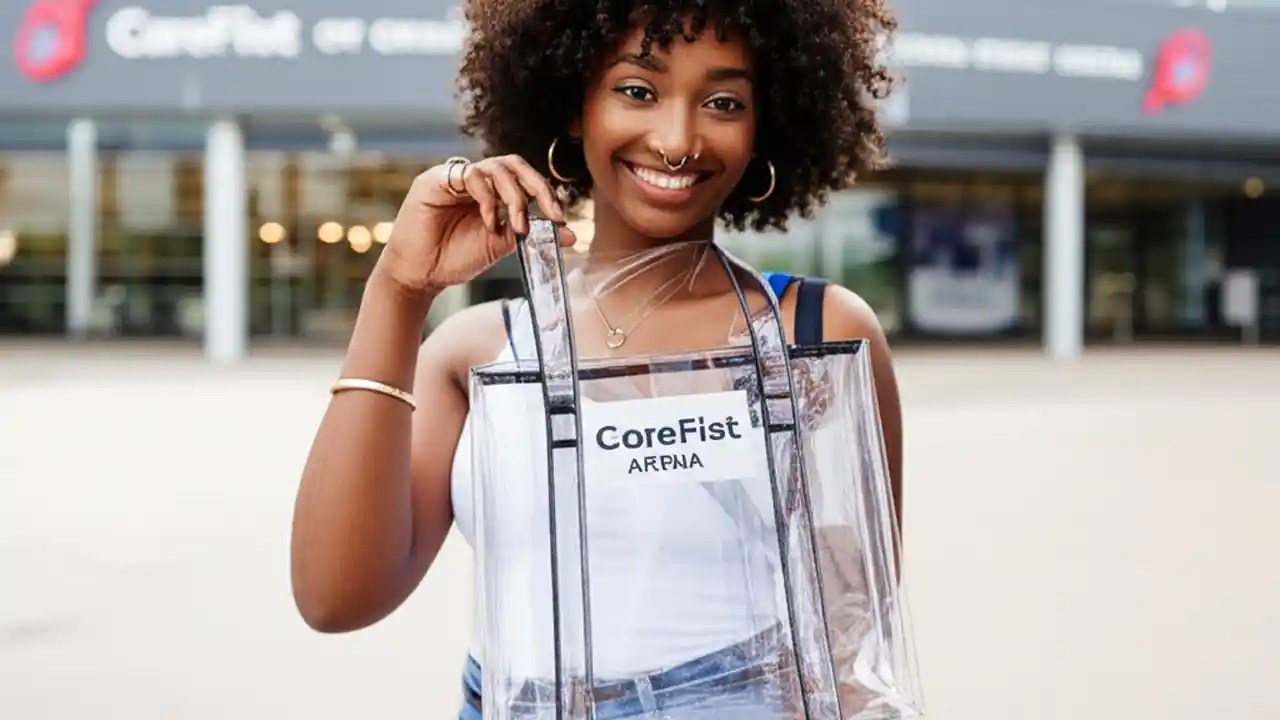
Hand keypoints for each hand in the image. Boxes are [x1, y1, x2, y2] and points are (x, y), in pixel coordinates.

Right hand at [373, 155, 575, 297]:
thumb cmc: (454, 258)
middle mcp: (475, 180)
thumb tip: (570, 234)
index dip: (545, 193)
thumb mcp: (501, 245)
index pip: (524, 179)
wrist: (421, 275)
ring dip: (513, 196)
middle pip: (514, 164)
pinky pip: (469, 175)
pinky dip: (487, 197)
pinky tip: (490, 220)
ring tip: (516, 225)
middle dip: (537, 186)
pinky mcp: (435, 180)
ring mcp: (455, 178)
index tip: (560, 218)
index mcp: (492, 192)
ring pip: (495, 167)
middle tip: (551, 212)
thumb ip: (531, 235)